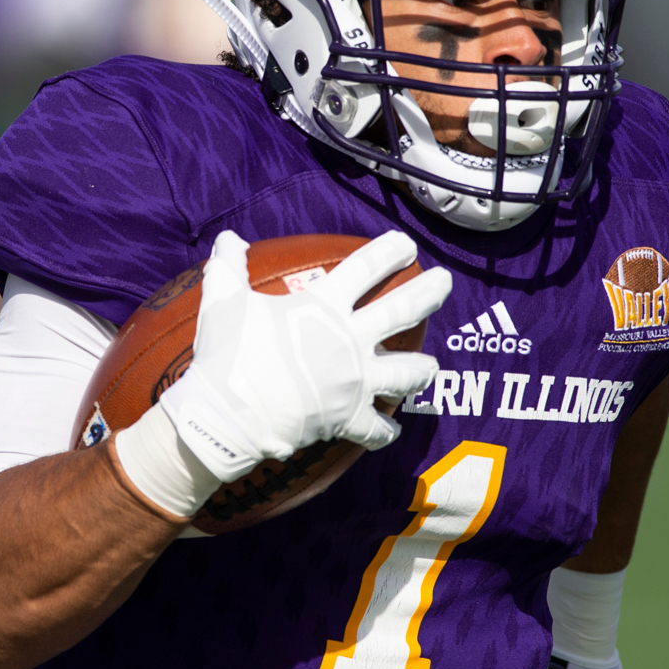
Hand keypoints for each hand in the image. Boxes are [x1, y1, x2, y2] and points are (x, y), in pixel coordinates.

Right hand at [157, 229, 447, 480]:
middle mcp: (349, 340)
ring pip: (407, 372)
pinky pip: (376, 428)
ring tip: (431, 365)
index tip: (406, 244)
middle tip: (445, 282)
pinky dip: (385, 431)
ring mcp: (354, 381)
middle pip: (402, 309)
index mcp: (323, 306)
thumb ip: (228, 266)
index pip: (365, 267)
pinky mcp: (348, 418)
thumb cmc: (227, 354)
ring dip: (422, 368)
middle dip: (430, 292)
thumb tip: (228, 238)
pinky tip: (390, 430)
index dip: (388, 251)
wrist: (227, 414)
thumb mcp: (222, 300)